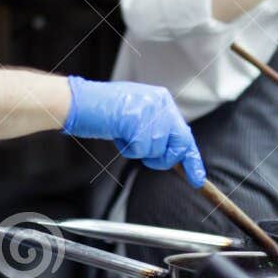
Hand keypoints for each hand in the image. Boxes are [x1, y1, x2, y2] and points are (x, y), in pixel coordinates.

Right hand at [62, 77, 206, 185]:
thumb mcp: (136, 113)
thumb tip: (168, 148)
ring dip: (138, 150)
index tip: (197, 178)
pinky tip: (118, 134)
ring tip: (122, 133)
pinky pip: (142, 150)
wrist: (80, 100)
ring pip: (157, 150)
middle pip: (179, 144)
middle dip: (165, 159)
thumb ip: (155, 127)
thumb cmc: (103, 110)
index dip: (191, 159)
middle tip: (146, 157)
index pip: (184, 134)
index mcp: (162, 99)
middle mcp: (162, 103)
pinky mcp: (140, 122)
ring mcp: (152, 112)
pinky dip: (129, 149)